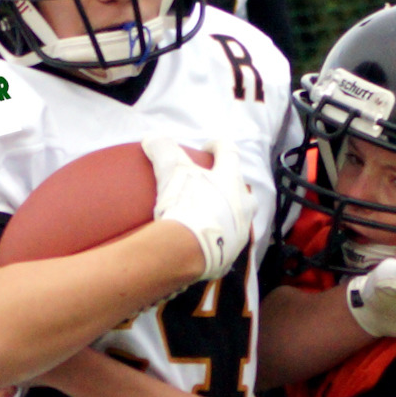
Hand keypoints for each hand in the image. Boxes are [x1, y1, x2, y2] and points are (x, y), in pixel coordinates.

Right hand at [145, 137, 254, 282]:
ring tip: (208, 216)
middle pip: (242, 191)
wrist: (188, 251)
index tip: (208, 147)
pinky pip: (225, 246)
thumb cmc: (186, 204)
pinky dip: (216, 242)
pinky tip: (203, 242)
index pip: (230, 154)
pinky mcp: (230, 257)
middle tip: (213, 186)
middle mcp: (243, 206)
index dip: (218, 146)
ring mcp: (239, 233)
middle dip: (230, 186)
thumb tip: (152, 138)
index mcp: (231, 180)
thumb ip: (163, 149)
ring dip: (225, 215)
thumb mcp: (171, 170)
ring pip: (238, 220)